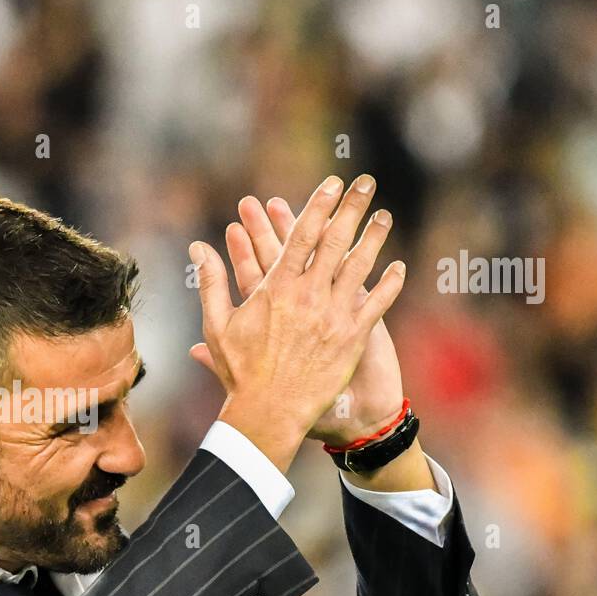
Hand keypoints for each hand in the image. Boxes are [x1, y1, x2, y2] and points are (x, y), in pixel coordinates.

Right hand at [189, 174, 405, 471]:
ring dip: (373, 238)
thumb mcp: (218, 325)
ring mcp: (333, 316)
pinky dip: (389, 284)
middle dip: (352, 208)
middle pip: (335, 241)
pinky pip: (376, 304)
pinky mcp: (352, 338)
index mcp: (277, 289)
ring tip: (385, 216)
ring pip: (359, 266)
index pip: (302, 236)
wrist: (269, 412)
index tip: (331, 184)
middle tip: (366, 183)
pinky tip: (399, 267)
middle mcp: (308, 296)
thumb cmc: (240, 372)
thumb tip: (197, 248)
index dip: (318, 206)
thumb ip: (211, 282)